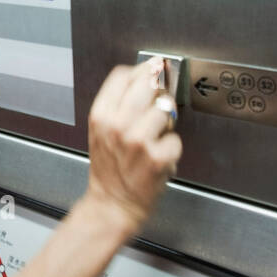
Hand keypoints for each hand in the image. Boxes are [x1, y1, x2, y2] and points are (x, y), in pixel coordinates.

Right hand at [85, 58, 182, 231]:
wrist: (112, 204)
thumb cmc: (109, 170)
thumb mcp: (100, 132)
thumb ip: (117, 105)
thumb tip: (145, 79)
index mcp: (100, 116)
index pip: (123, 75)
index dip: (141, 71)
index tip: (152, 71)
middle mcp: (117, 125)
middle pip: (148, 83)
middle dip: (159, 88)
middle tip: (160, 98)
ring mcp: (138, 140)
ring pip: (166, 108)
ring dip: (166, 122)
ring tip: (156, 135)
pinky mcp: (158, 157)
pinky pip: (176, 139)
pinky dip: (172, 148)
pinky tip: (159, 156)